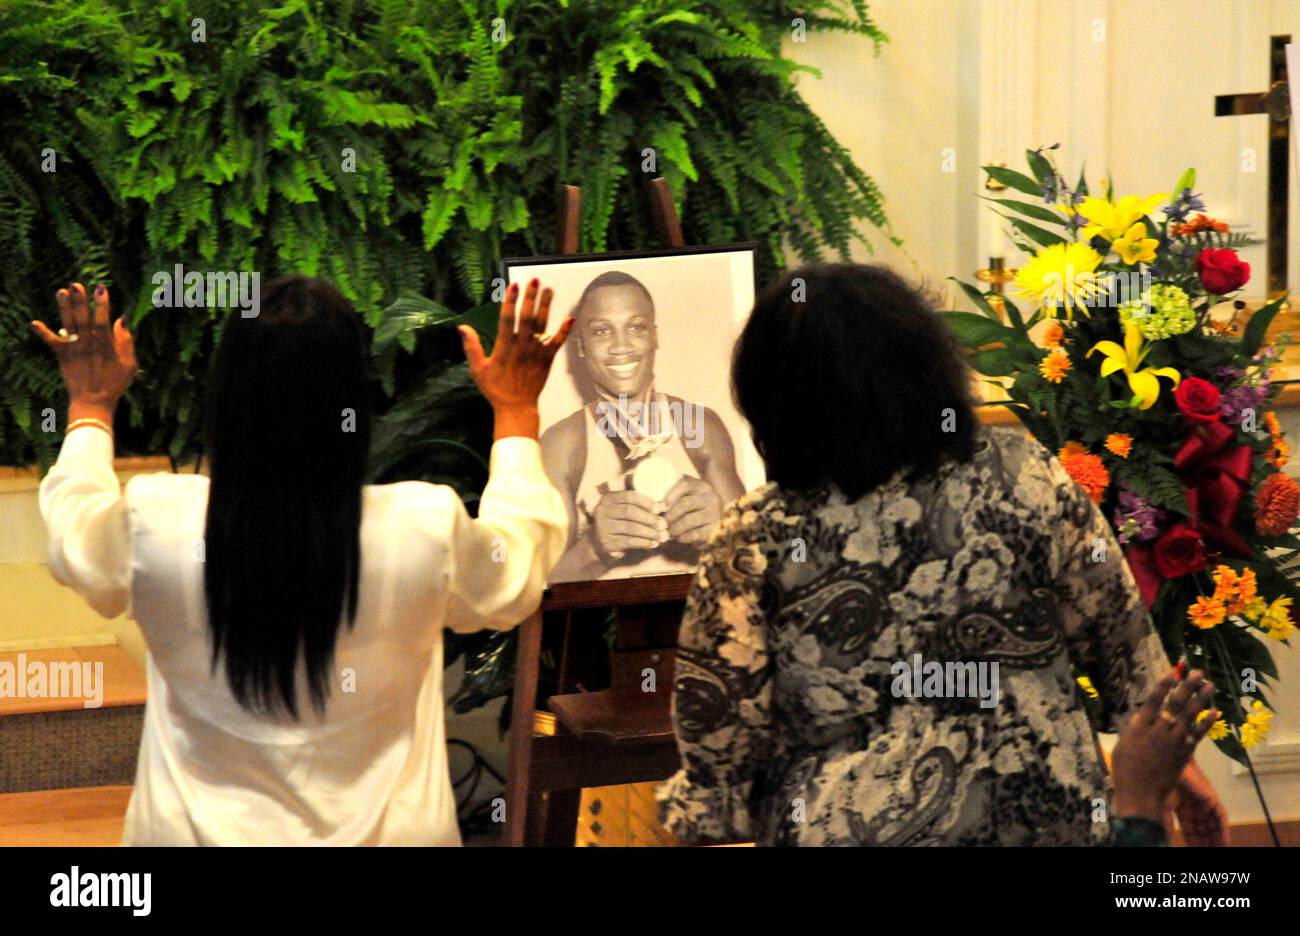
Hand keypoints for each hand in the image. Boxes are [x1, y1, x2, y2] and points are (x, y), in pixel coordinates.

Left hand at [31, 283, 137, 418]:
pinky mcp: (62, 356)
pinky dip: (43, 333)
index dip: (101, 305)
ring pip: (68, 325)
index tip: (100, 288)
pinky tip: (34, 323)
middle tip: (76, 285)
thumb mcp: (129, 364)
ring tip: (61, 291)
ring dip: (64, 308)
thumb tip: (121, 319)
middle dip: (79, 302)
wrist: (93, 402)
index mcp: (106, 347)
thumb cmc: (115, 383)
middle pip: (83, 320)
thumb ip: (126, 342)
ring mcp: (74, 350)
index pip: (103, 322)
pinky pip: (52, 342)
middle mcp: (88, 345)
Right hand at [459, 279, 573, 439]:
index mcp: (504, 348)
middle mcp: (522, 347)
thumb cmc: (495, 389)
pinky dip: (564, 331)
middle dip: (530, 297)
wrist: (516, 407)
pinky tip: (569, 318)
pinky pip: (557, 343)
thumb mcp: (477, 369)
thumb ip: (471, 346)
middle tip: (534, 280)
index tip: (513, 286)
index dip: (510, 302)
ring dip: (546, 307)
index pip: (507, 320)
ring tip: (549, 290)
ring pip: (542, 326)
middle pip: (527, 317)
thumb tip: (462, 327)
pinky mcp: (547, 359)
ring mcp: (536, 353)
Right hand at [590, 489, 665, 559]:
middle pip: (629, 512)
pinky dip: (643, 543)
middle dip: (649, 518)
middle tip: (664, 525)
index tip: (659, 509)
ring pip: (630, 528)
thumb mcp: (624, 509)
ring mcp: (602, 527)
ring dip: (649, 532)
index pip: (629, 496)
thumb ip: (640, 506)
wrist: (599, 543)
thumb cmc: (619, 522)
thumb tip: (663, 507)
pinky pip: (628, 541)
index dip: (646, 502)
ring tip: (662, 536)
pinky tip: (653, 544)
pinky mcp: (606, 542)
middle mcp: (602, 511)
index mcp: (608, 498)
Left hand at [662, 475, 721, 545]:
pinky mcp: (714, 530)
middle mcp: (711, 498)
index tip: (659, 507)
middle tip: (660, 523)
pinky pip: (696, 534)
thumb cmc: (690, 509)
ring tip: (666, 532)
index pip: (685, 484)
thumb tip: (655, 507)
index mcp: (701, 486)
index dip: (670, 495)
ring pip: (690, 519)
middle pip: (686, 503)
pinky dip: (684, 537)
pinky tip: (677, 538)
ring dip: (675, 527)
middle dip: (670, 514)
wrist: (710, 522)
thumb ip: (672, 498)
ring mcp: (714, 514)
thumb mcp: (685, 497)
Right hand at [1111, 668, 1217, 822]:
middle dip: (1187, 687)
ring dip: (1201, 699)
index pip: (1153, 700)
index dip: (1164, 685)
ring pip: (1189, 716)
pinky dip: (1207, 723)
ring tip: (1209, 686)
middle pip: (1175, 704)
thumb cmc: (1125, 770)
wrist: (1141, 794)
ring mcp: (1173, 741)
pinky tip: (1215, 712)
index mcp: (1139, 726)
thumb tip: (1143, 715)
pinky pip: (1198, 734)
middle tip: (1197, 673)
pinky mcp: (1184, 753)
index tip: (1173, 672)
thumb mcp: (1122, 744)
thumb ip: (1134, 728)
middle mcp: (1158, 730)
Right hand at [1170, 759, 1229, 846]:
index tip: (1195, 851)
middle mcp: (1195, 807)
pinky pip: (1221, 819)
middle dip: (1205, 842)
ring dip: (1215, 839)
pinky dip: (1223, 831)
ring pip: (1213, 826)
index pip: (1189, 829)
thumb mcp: (1163, 807)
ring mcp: (1205, 804)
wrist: (1171, 767)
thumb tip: (1167, 838)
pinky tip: (1224, 843)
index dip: (1193, 841)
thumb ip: (1167, 823)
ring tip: (1218, 851)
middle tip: (1209, 853)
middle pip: (1202, 829)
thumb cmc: (1165, 783)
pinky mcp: (1213, 800)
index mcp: (1182, 808)